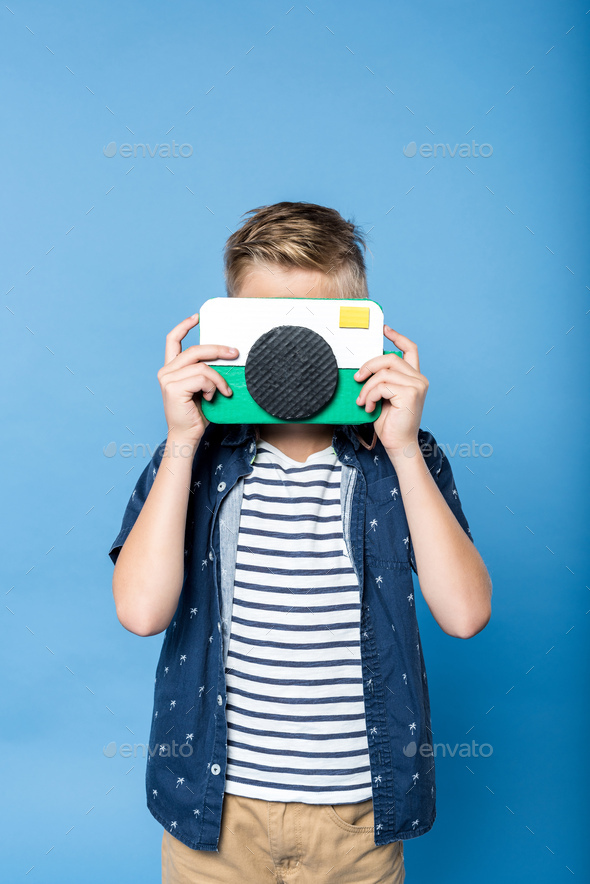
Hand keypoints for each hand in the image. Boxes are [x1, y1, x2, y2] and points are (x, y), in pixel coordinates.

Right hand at [157, 314, 238, 444]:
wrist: (187, 436)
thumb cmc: (196, 414)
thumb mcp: (201, 388)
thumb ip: (205, 372)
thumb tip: (226, 356)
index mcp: (171, 369)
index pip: (173, 340)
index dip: (184, 326)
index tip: (197, 317)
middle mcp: (166, 371)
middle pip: (196, 350)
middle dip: (218, 350)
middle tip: (235, 353)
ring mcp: (168, 379)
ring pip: (203, 366)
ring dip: (219, 379)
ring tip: (223, 391)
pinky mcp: (173, 388)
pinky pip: (203, 378)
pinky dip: (213, 387)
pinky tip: (212, 398)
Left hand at [354, 325, 427, 455]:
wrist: (398, 444)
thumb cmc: (389, 423)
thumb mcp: (383, 397)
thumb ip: (381, 380)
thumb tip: (364, 369)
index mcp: (414, 378)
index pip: (410, 349)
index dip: (397, 337)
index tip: (385, 329)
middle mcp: (419, 379)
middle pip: (390, 357)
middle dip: (369, 365)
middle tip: (357, 378)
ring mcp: (417, 385)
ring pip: (383, 372)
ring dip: (367, 387)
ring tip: (363, 401)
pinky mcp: (411, 393)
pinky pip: (382, 385)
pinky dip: (370, 395)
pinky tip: (369, 407)